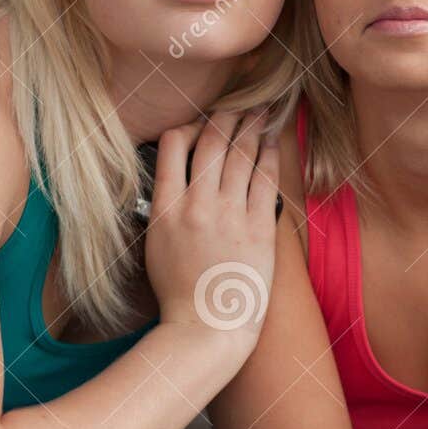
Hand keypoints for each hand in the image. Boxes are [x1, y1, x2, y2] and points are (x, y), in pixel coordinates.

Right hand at [144, 108, 280, 355]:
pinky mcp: (259, 227)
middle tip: (238, 101)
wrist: (208, 327)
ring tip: (260, 109)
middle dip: (225, 116)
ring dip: (251, 126)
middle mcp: (197, 206)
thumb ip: (165, 208)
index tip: (200, 119)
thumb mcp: (155, 245)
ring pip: (240, 155)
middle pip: (210, 143)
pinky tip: (272, 141)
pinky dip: (268, 155)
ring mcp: (230, 215)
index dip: (187, 125)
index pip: (170, 147)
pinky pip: (265, 179)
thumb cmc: (180, 293)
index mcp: (165, 209)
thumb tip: (177, 177)